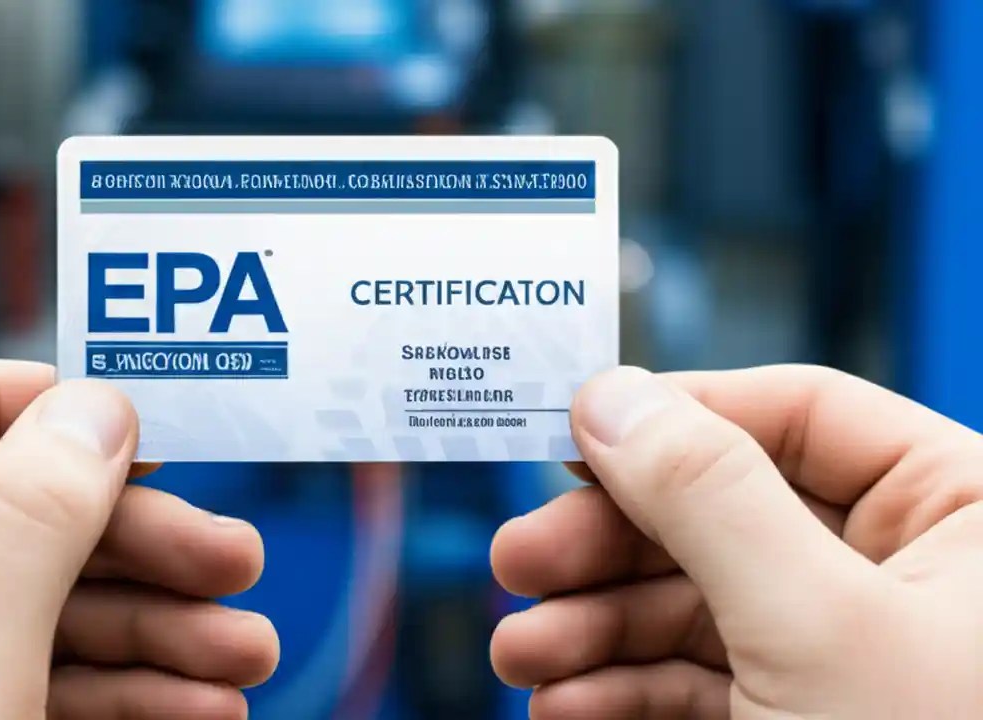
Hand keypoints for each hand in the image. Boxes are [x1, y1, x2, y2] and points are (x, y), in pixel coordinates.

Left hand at [0, 359, 277, 718]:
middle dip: (132, 543)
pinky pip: (45, 679)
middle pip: (3, 512)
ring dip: (155, 626)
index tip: (141, 428)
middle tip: (231, 559)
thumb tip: (94, 414)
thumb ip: (23, 529)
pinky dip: (128, 691)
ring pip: (41, 600)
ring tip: (244, 652)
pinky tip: (200, 705)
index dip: (30, 408)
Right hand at [492, 365, 982, 718]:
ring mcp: (845, 649)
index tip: (569, 432)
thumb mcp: (814, 628)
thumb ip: (709, 497)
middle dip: (607, 546)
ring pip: (694, 601)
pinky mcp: (801, 717)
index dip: (676, 416)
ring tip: (521, 654)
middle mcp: (904, 569)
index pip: (797, 413)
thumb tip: (613, 397)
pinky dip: (624, 693)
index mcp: (959, 509)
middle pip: (721, 511)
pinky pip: (698, 681)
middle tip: (517, 561)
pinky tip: (564, 710)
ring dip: (595, 629)